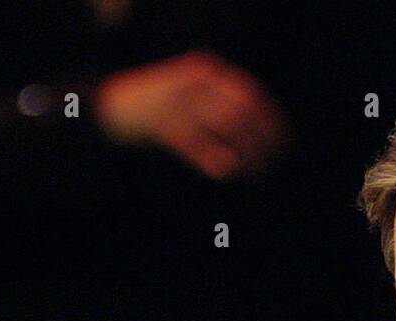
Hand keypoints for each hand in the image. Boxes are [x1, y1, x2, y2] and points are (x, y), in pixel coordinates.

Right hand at [94, 50, 290, 179]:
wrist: (112, 105)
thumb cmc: (163, 109)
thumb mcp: (198, 101)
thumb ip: (226, 111)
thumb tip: (265, 135)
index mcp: (206, 72)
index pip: (250, 94)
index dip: (272, 121)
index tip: (284, 146)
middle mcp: (194, 82)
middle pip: (241, 110)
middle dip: (262, 141)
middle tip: (271, 166)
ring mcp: (177, 101)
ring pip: (223, 124)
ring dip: (244, 152)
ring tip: (255, 173)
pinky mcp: (161, 123)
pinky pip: (195, 142)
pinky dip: (213, 157)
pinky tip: (226, 171)